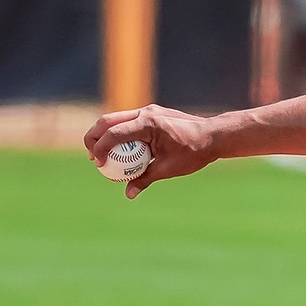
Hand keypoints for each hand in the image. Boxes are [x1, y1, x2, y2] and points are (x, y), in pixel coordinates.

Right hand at [83, 104, 220, 198]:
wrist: (214, 135)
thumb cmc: (194, 152)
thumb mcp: (169, 169)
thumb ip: (145, 179)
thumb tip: (128, 193)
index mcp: (148, 124)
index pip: (114, 134)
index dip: (100, 148)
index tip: (96, 164)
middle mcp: (145, 113)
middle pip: (108, 121)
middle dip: (94, 137)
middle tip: (92, 157)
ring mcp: (148, 111)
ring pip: (116, 118)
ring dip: (104, 134)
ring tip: (100, 154)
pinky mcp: (152, 114)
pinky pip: (128, 122)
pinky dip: (119, 133)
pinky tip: (119, 150)